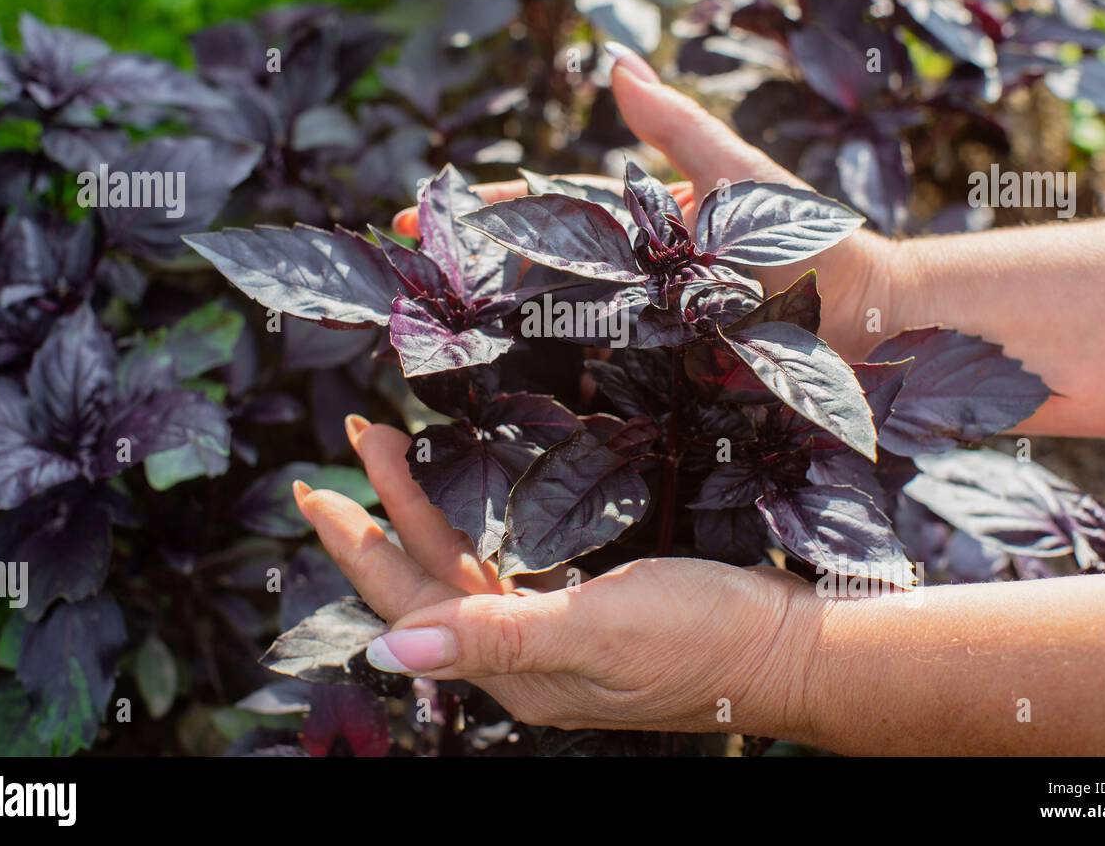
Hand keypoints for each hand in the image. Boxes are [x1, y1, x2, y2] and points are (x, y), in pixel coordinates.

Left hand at [291, 416, 820, 736]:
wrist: (791, 649)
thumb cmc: (704, 642)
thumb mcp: (597, 632)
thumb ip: (496, 637)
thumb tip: (389, 647)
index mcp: (512, 667)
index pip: (409, 600)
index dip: (357, 544)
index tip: (314, 488)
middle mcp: (522, 653)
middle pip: (430, 574)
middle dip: (383, 509)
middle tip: (359, 436)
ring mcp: (555, 629)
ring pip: (469, 561)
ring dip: (430, 505)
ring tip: (399, 450)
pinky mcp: (590, 605)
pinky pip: (511, 561)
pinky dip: (482, 521)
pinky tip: (476, 493)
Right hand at [392, 45, 896, 360]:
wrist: (866, 306)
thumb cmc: (808, 232)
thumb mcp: (736, 170)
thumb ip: (676, 125)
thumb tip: (613, 64)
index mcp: (637, 217)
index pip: (545, 208)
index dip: (481, 210)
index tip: (414, 215)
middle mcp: (632, 268)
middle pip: (539, 265)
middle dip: (472, 267)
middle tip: (407, 277)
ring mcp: (645, 319)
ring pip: (562, 317)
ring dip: (501, 322)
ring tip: (437, 332)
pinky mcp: (667, 365)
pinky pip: (608, 369)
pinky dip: (562, 375)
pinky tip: (515, 386)